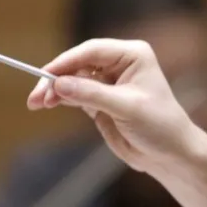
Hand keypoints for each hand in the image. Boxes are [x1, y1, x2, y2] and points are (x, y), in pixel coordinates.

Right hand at [27, 39, 201, 176]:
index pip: (92, 52)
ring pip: (73, 80)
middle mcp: (119, 64)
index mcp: (132, 55)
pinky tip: (48, 104)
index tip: (45, 75)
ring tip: (37, 103)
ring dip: (55, 91)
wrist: (170, 155)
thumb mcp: (126, 108)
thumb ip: (92, 95)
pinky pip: (76, 95)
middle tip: (37, 97)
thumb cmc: (159, 126)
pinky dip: (62, 99)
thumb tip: (59, 85)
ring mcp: (109, 82)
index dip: (65, 62)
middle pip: (78, 64)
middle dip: (56, 78)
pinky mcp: (101, 101)